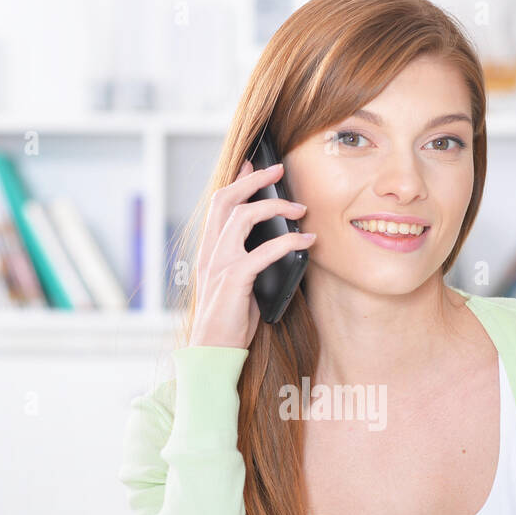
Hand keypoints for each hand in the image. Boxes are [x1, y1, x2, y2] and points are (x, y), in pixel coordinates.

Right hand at [187, 157, 315, 349]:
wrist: (213, 352)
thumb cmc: (229, 321)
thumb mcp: (237, 284)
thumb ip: (247, 260)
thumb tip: (276, 241)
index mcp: (208, 251)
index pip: (218, 203)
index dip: (236, 180)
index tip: (253, 162)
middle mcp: (210, 252)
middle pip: (227, 199)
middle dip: (254, 179)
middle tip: (280, 171)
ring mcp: (219, 264)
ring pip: (244, 216)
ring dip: (276, 207)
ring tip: (301, 209)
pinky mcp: (234, 280)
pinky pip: (264, 251)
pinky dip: (290, 241)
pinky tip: (307, 240)